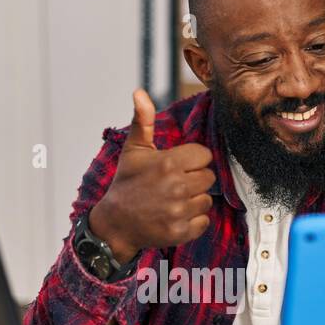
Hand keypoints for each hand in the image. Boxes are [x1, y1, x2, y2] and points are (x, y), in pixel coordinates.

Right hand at [88, 89, 215, 262]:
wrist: (115, 223)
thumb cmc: (126, 183)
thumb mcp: (133, 150)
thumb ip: (143, 121)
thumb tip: (139, 92)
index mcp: (168, 163)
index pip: (204, 155)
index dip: (193, 160)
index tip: (177, 166)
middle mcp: (176, 187)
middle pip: (209, 177)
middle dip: (194, 179)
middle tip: (175, 184)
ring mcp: (179, 211)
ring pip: (207, 200)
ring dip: (194, 200)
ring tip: (173, 200)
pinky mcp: (181, 232)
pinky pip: (203, 221)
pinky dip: (193, 221)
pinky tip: (176, 216)